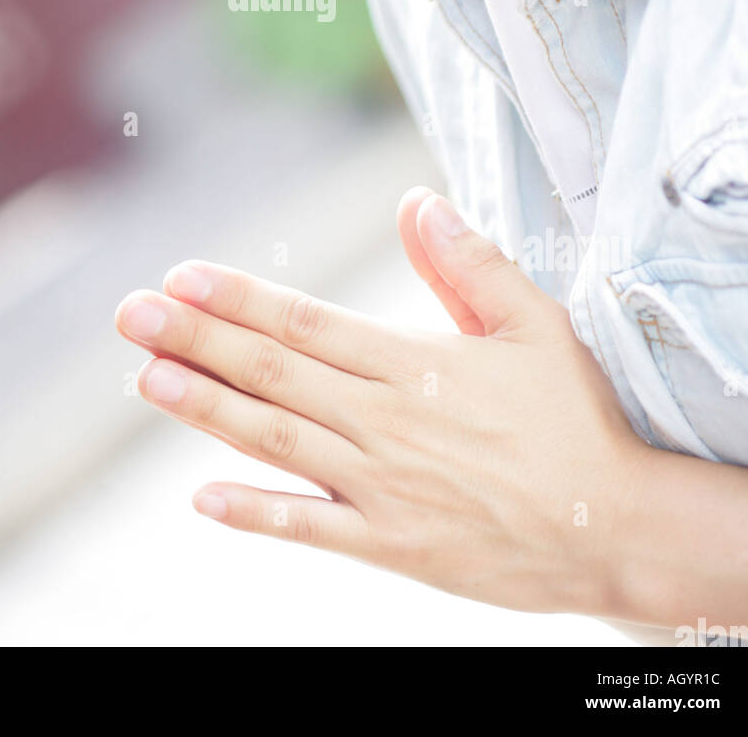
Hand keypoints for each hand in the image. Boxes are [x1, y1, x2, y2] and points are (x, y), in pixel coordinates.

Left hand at [114, 190, 646, 615]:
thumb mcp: (534, 326)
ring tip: (148, 379)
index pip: (308, 323)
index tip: (181, 276)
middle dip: (198, 340)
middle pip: (275, 373)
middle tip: (132, 314)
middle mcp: (387, 422)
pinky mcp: (392, 546)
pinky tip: (203, 497)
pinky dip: (257, 513)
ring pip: (278, 441)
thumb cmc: (575, 419)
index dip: (240, 299)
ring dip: (208, 409)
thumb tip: (416, 201)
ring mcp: (385, 487)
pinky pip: (311, 528)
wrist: (615, 530)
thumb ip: (470, 264)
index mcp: (416, 364)